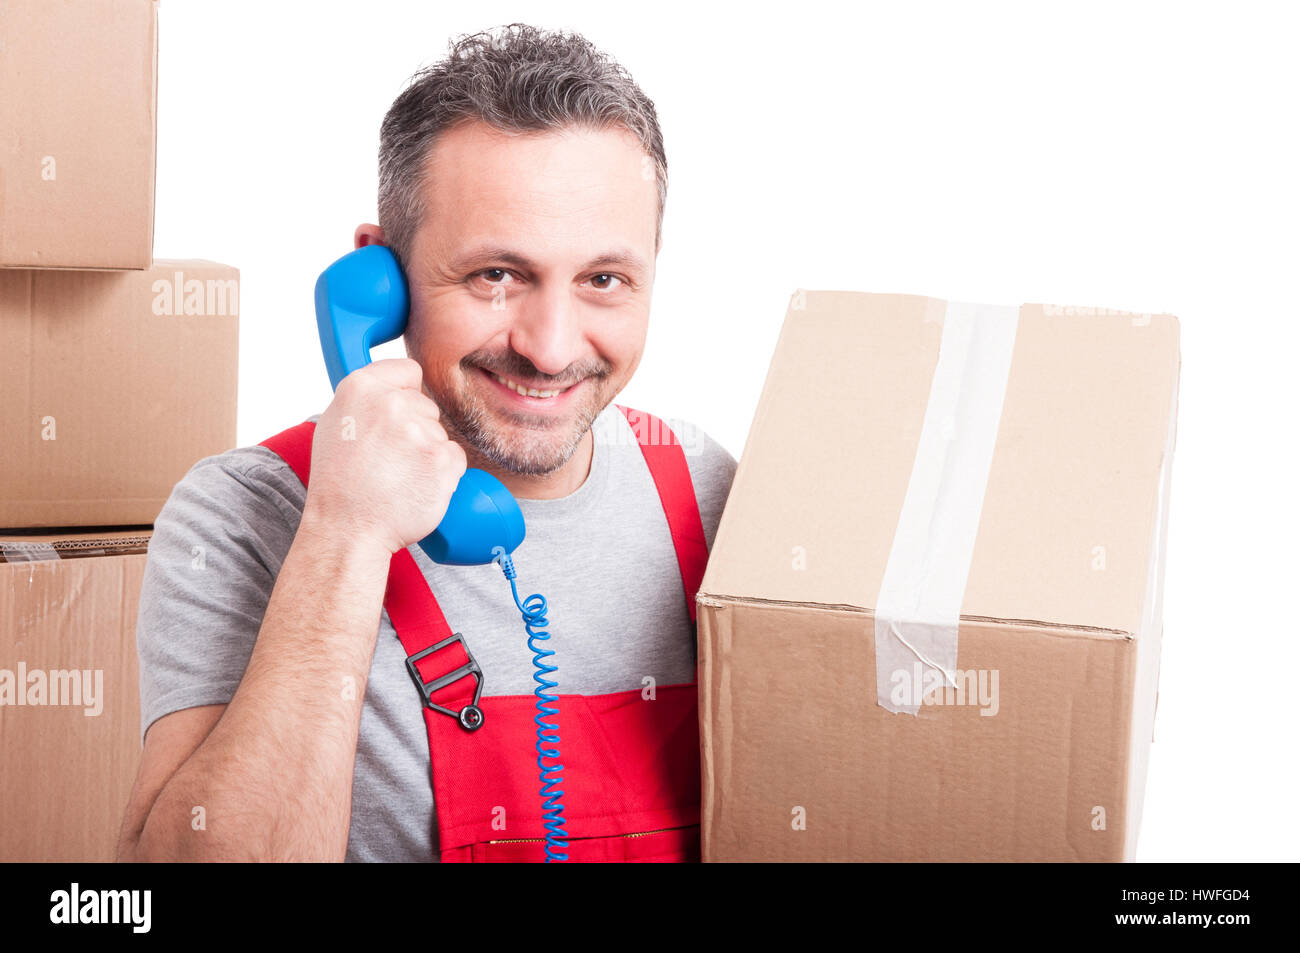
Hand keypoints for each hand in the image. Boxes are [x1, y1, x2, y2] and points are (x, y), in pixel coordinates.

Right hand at [302, 358, 466, 554]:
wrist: (348, 528)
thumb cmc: (339, 483)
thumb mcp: (336, 424)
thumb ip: (367, 399)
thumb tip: (392, 388)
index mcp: (361, 387)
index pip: (409, 370)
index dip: (406, 392)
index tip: (398, 412)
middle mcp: (391, 403)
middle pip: (427, 405)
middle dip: (416, 428)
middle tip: (390, 458)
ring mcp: (419, 431)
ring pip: (440, 433)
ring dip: (428, 454)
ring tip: (399, 476)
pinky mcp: (442, 459)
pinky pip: (455, 457)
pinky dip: (443, 473)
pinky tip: (417, 486)